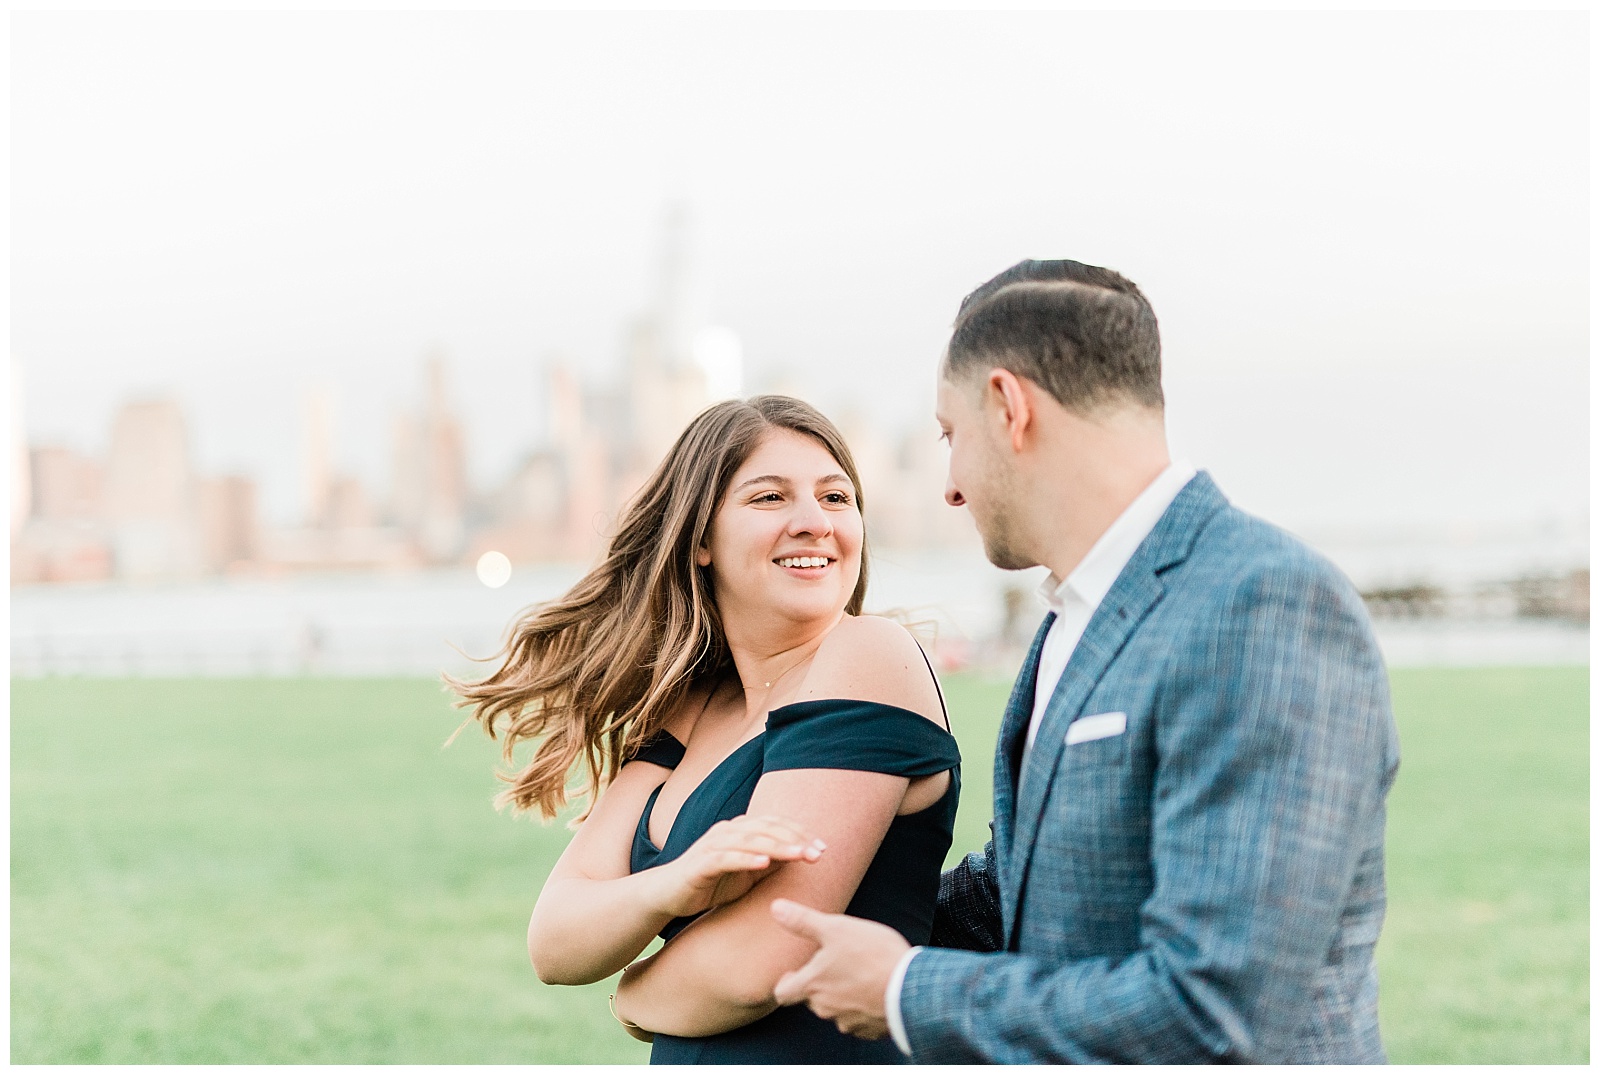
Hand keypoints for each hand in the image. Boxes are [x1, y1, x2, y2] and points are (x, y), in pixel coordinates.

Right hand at [648, 815, 825, 919]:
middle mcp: (727, 831)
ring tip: (799, 855)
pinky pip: (725, 858)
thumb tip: (801, 856)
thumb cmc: (710, 884)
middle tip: (818, 853)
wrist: (667, 895)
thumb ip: (769, 863)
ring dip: (777, 847)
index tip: (823, 848)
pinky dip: (746, 859)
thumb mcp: (746, 874)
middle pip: (766, 827)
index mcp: (739, 830)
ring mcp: (712, 845)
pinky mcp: (700, 863)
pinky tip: (764, 864)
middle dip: (795, 839)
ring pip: (750, 840)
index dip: (800, 832)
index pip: (775, 824)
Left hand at [769, 898, 908, 1040]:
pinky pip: (860, 1020)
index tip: (793, 973)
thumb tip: (776, 908)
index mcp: (812, 985)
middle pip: (812, 1000)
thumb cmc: (872, 956)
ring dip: (843, 996)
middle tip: (834, 966)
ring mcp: (849, 1022)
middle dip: (819, 985)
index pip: (783, 993)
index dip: (786, 982)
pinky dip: (864, 1007)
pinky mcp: (870, 1030)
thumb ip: (803, 921)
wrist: (910, 988)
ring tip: (859, 975)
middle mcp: (825, 1009)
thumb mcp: (835, 928)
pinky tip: (876, 990)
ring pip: (836, 1010)